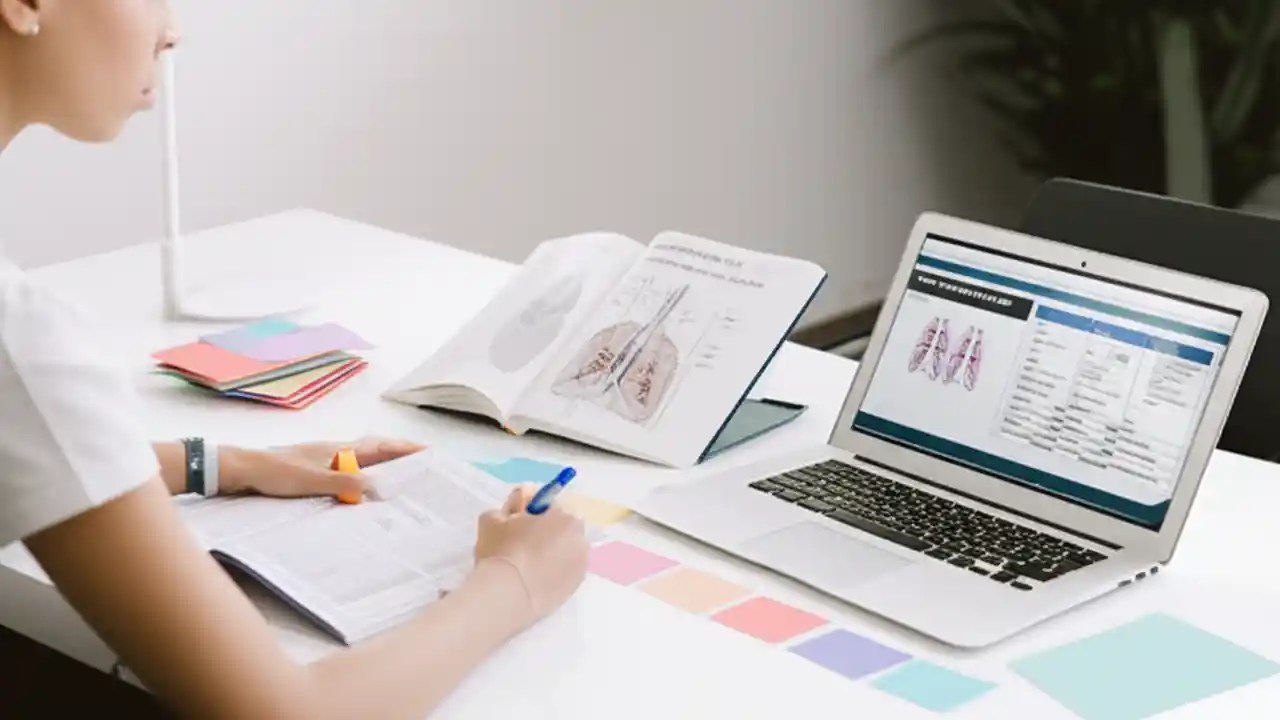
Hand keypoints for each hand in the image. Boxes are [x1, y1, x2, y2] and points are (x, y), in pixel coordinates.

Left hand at [219, 437, 425, 499]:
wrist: (244, 469)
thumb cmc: (276, 472)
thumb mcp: (313, 480)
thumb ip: (346, 482)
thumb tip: (379, 487)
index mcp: (339, 449)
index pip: (380, 446)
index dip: (405, 448)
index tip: (428, 451)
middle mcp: (335, 450)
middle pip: (376, 449)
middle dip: (400, 453)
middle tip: (421, 462)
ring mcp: (325, 458)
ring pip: (363, 458)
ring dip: (383, 463)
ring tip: (400, 475)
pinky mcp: (315, 468)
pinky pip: (350, 469)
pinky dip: (365, 474)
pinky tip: (363, 486)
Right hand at [474, 486, 588, 624]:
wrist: (507, 595)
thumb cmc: (502, 550)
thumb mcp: (492, 519)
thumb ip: (505, 511)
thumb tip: (509, 516)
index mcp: (566, 517)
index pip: (549, 507)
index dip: (531, 514)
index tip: (515, 523)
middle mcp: (580, 540)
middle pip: (561, 531)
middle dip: (544, 534)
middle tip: (520, 545)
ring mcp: (580, 566)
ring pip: (564, 553)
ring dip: (550, 554)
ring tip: (526, 566)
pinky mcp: (575, 589)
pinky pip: (563, 574)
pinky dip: (552, 574)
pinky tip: (532, 581)